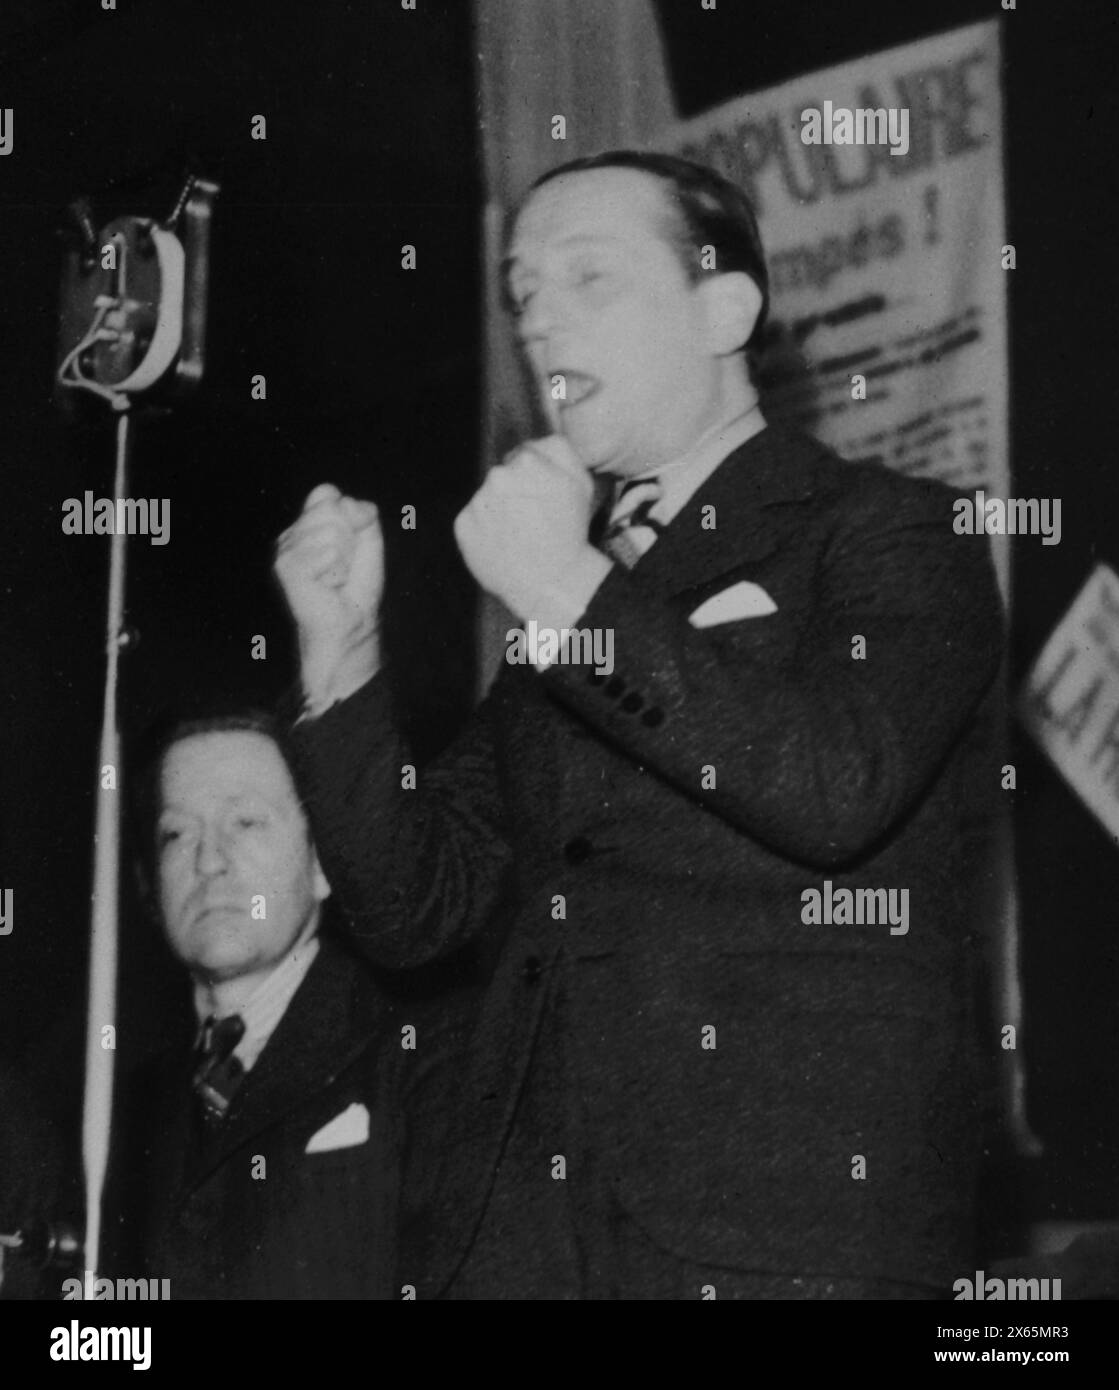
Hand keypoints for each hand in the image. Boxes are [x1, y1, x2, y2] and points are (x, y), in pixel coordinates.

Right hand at [274, 483, 383, 708]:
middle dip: (350, 539)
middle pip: (331, 508)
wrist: (350, 620)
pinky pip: (329, 551)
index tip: (351, 542)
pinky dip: (338, 570)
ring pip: (333, 531)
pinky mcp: (287, 566)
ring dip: (345, 558)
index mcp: (308, 523)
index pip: (327, 493)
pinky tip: (328, 584)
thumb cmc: (356, 583)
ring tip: (336, 577)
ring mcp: (286, 549)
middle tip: (343, 565)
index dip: (349, 513)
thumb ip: (363, 513)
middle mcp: (292, 533)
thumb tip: (346, 502)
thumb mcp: (368, 540)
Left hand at [454, 435, 599, 619]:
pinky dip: (483, 534)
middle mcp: (497, 475)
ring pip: (486, 501)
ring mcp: (477, 501)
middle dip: (513, 494)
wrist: (551, 582)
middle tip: (532, 522)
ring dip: (497, 514)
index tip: (542, 501)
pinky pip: (472, 524)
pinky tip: (503, 548)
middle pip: (502, 478)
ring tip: (519, 539)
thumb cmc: (570, 533)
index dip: (534, 480)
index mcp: (527, 460)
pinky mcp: (462, 526)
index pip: (522, 459)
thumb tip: (535, 439)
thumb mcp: (581, 482)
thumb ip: (559, 449)